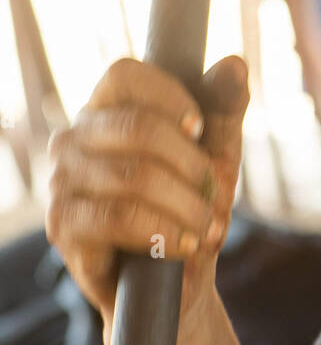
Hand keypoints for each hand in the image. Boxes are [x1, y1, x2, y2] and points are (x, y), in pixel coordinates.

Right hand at [45, 54, 249, 344]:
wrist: (178, 281)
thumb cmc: (191, 205)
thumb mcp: (217, 154)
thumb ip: (223, 108)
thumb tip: (234, 62)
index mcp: (105, 110)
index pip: (124, 74)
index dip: (169, 97)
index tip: (199, 130)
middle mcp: (74, 139)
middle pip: (137, 126)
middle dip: (192, 164)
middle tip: (214, 193)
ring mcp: (62, 182)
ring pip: (134, 175)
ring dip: (186, 205)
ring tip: (205, 227)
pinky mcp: (63, 226)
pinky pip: (118, 217)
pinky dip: (164, 231)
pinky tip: (182, 245)